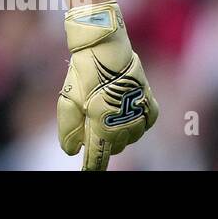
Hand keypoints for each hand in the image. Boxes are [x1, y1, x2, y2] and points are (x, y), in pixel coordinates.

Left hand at [57, 0, 158, 169]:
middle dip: (101, 141)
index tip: (87, 170)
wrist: (108, 48)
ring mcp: (140, 117)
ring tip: (105, 112)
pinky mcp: (150, 105)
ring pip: (129, 138)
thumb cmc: (85, 73)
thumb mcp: (68, 100)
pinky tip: (124, 112)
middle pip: (113, 147)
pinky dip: (134, 123)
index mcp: (103, 128)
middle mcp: (125, 127)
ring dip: (117, 132)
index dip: (92, 166)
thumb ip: (68, 129)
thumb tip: (72, 151)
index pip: (98, 157)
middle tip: (90, 124)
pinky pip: (143, 125)